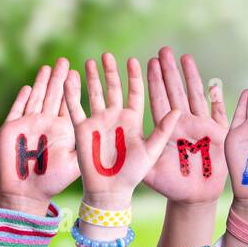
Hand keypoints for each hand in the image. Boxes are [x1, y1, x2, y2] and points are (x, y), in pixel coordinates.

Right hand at [0, 58, 79, 213]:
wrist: (27, 194)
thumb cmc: (54, 181)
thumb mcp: (77, 161)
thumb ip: (89, 144)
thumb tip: (111, 133)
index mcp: (63, 129)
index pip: (70, 103)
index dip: (74, 87)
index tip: (81, 69)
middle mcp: (46, 124)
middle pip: (54, 95)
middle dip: (59, 78)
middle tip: (65, 60)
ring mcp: (28, 125)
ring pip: (37, 98)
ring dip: (42, 83)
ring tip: (48, 67)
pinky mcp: (11, 130)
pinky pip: (17, 110)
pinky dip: (22, 99)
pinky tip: (28, 87)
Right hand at [65, 53, 180, 208]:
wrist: (111, 190)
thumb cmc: (134, 173)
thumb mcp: (151, 151)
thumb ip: (163, 130)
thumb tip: (178, 110)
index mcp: (133, 120)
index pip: (134, 92)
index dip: (134, 76)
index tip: (135, 60)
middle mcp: (115, 117)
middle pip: (113, 88)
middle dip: (110, 72)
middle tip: (107, 55)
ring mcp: (98, 122)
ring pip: (94, 94)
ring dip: (91, 79)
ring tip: (90, 62)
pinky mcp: (81, 129)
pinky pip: (75, 108)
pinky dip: (71, 94)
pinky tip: (69, 80)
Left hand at [141, 47, 228, 203]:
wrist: (193, 198)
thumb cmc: (170, 185)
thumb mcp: (149, 170)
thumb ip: (139, 155)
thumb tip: (122, 142)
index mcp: (166, 129)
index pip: (158, 99)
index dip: (154, 81)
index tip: (148, 61)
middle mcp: (183, 123)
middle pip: (176, 92)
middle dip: (170, 71)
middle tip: (163, 50)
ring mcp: (202, 127)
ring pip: (196, 96)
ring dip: (191, 77)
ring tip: (185, 57)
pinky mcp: (219, 135)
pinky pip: (220, 114)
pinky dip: (219, 100)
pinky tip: (215, 84)